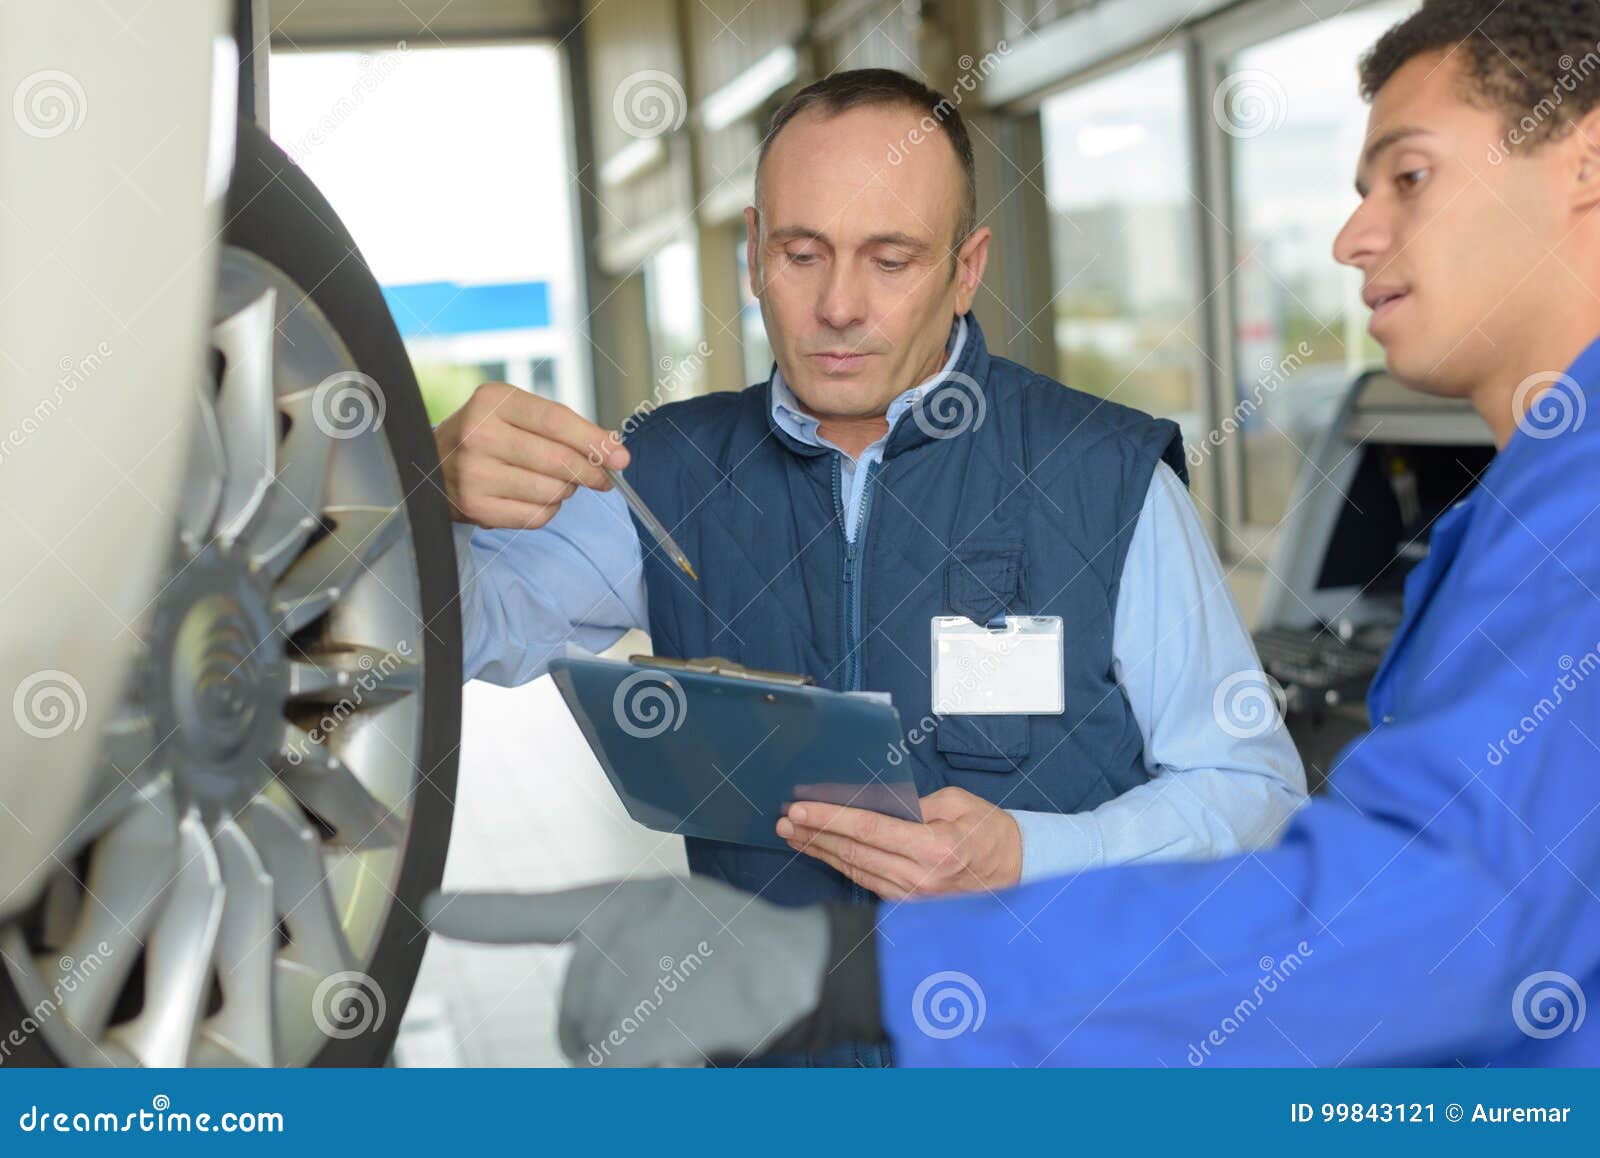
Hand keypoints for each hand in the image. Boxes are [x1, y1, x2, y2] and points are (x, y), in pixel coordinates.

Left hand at [422, 877, 827, 1066]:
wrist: (804, 969)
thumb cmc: (750, 952)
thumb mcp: (683, 922)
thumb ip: (629, 952)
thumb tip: (592, 1033)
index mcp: (622, 904)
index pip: (537, 911)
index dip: (481, 916)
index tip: (432, 909)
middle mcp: (611, 934)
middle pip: (574, 1020)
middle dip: (607, 1041)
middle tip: (676, 1023)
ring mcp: (621, 978)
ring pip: (594, 1054)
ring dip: (634, 1061)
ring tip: (693, 1027)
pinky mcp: (635, 1026)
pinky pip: (609, 1075)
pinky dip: (634, 1076)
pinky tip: (678, 1058)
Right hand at [433, 381, 626, 528]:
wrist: (432, 462)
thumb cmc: (488, 434)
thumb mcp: (515, 412)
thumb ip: (562, 426)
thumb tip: (614, 452)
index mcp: (493, 401)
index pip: (556, 421)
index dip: (594, 441)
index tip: (621, 458)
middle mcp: (479, 435)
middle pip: (559, 461)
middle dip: (591, 472)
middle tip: (602, 478)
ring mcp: (474, 473)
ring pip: (552, 491)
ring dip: (567, 490)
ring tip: (555, 481)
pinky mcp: (475, 507)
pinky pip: (537, 516)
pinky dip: (549, 508)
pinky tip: (535, 496)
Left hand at [777, 786, 1021, 898]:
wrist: (1018, 872)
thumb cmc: (990, 833)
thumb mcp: (959, 803)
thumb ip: (917, 804)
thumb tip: (877, 804)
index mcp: (935, 849)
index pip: (870, 830)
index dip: (831, 819)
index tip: (800, 809)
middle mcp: (920, 878)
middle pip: (854, 853)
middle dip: (815, 835)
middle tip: (785, 820)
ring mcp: (913, 896)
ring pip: (855, 870)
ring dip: (820, 851)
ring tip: (793, 834)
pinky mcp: (909, 904)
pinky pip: (866, 881)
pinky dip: (840, 865)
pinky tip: (822, 852)